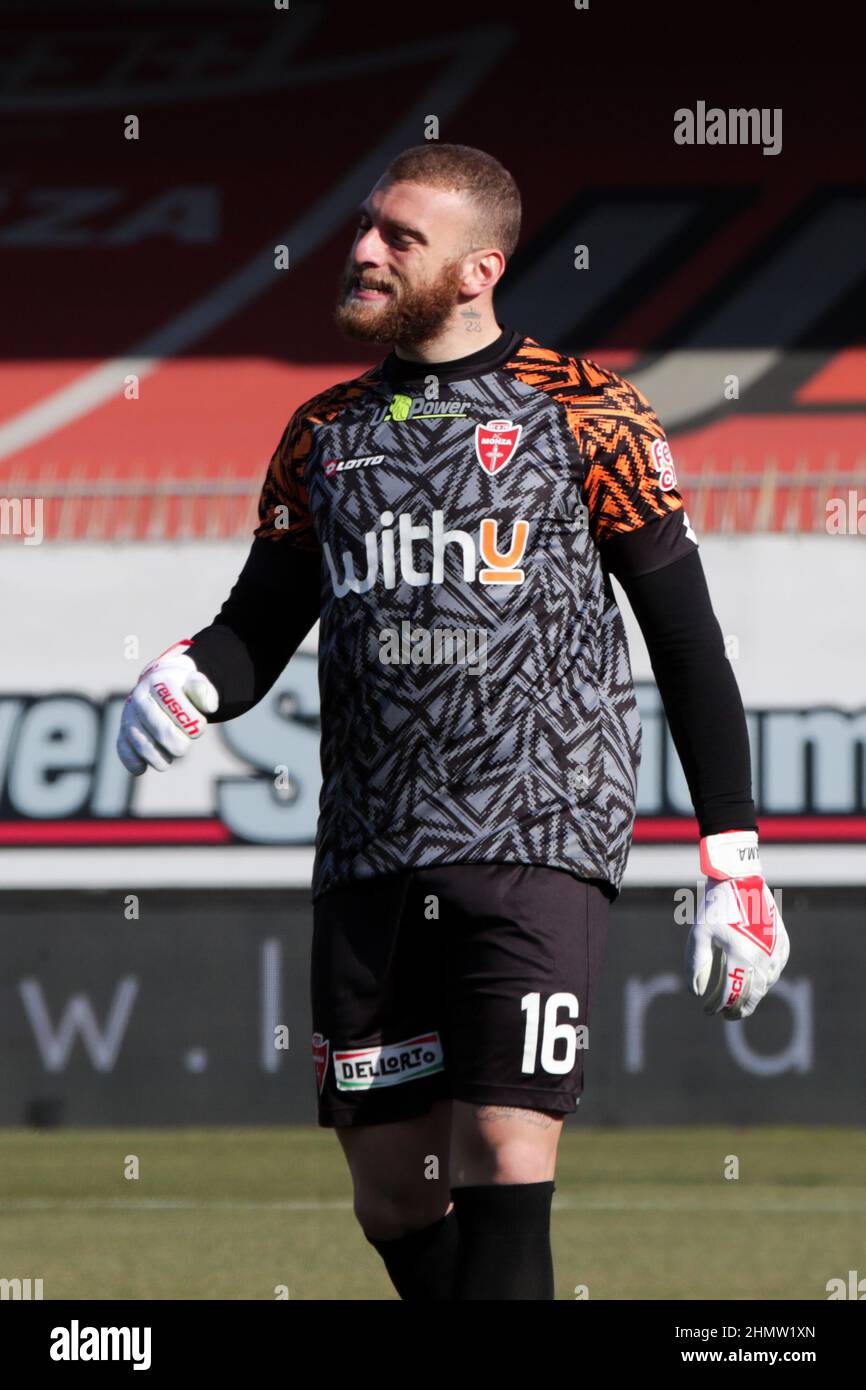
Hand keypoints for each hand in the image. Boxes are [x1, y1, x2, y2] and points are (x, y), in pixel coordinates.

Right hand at [117, 640, 218, 775]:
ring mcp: (128, 715)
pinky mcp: (122, 731)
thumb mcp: (195, 684)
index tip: (199, 725)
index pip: (176, 707)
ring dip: (161, 758)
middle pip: (161, 730)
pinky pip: (124, 750)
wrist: (159, 686)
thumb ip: (204, 692)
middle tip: (184, 745)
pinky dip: (135, 762)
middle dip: (179, 744)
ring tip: (170, 758)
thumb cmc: (182, 689)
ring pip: (143, 744)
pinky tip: (143, 767)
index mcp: (159, 683)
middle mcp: (139, 697)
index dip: (192, 722)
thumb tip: (209, 708)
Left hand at [686, 830, 788, 1019]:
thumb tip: (696, 993)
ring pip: (767, 983)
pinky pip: (777, 968)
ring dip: (753, 995)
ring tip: (739, 999)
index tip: (709, 1012)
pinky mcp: (782, 941)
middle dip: (740, 1008)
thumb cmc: (714, 906)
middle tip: (728, 1015)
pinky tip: (756, 980)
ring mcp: (775, 949)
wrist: (739, 878)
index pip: (732, 994)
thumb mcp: (698, 934)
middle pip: (754, 995)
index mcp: (741, 956)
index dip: (720, 1007)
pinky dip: (767, 979)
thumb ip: (696, 964)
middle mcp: (762, 957)